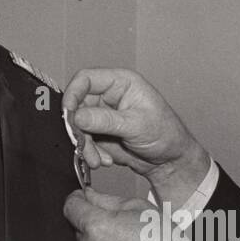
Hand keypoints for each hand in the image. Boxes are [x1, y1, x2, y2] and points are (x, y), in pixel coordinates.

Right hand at [61, 68, 209, 197]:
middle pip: (77, 105)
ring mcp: (103, 115)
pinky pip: (84, 141)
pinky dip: (90, 153)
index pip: (86, 79)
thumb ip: (105, 120)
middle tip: (84, 145)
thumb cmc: (166, 135)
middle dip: (79, 129)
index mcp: (121, 83)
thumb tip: (77, 116)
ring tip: (98, 160)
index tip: (69, 114)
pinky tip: (104, 160)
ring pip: (78, 127)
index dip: (73, 94)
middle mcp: (109, 96)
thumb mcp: (136, 125)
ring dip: (85, 146)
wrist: (170, 161)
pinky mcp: (101, 133)